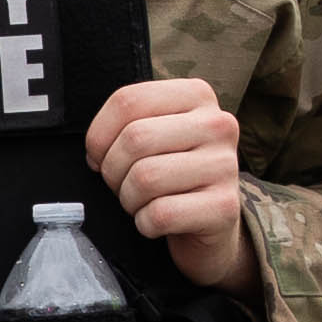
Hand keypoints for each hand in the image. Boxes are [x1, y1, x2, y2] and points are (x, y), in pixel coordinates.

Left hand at [85, 76, 251, 287]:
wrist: (210, 225)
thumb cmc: (171, 176)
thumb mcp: (153, 136)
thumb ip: (125, 126)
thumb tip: (95, 151)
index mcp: (196, 96)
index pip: (128, 100)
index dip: (100, 135)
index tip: (101, 156)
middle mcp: (218, 124)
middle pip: (135, 138)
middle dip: (113, 170)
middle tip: (123, 184)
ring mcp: (225, 165)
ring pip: (145, 178)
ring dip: (129, 199)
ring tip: (142, 202)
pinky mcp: (224, 207)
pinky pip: (161, 214)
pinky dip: (145, 224)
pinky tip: (159, 222)